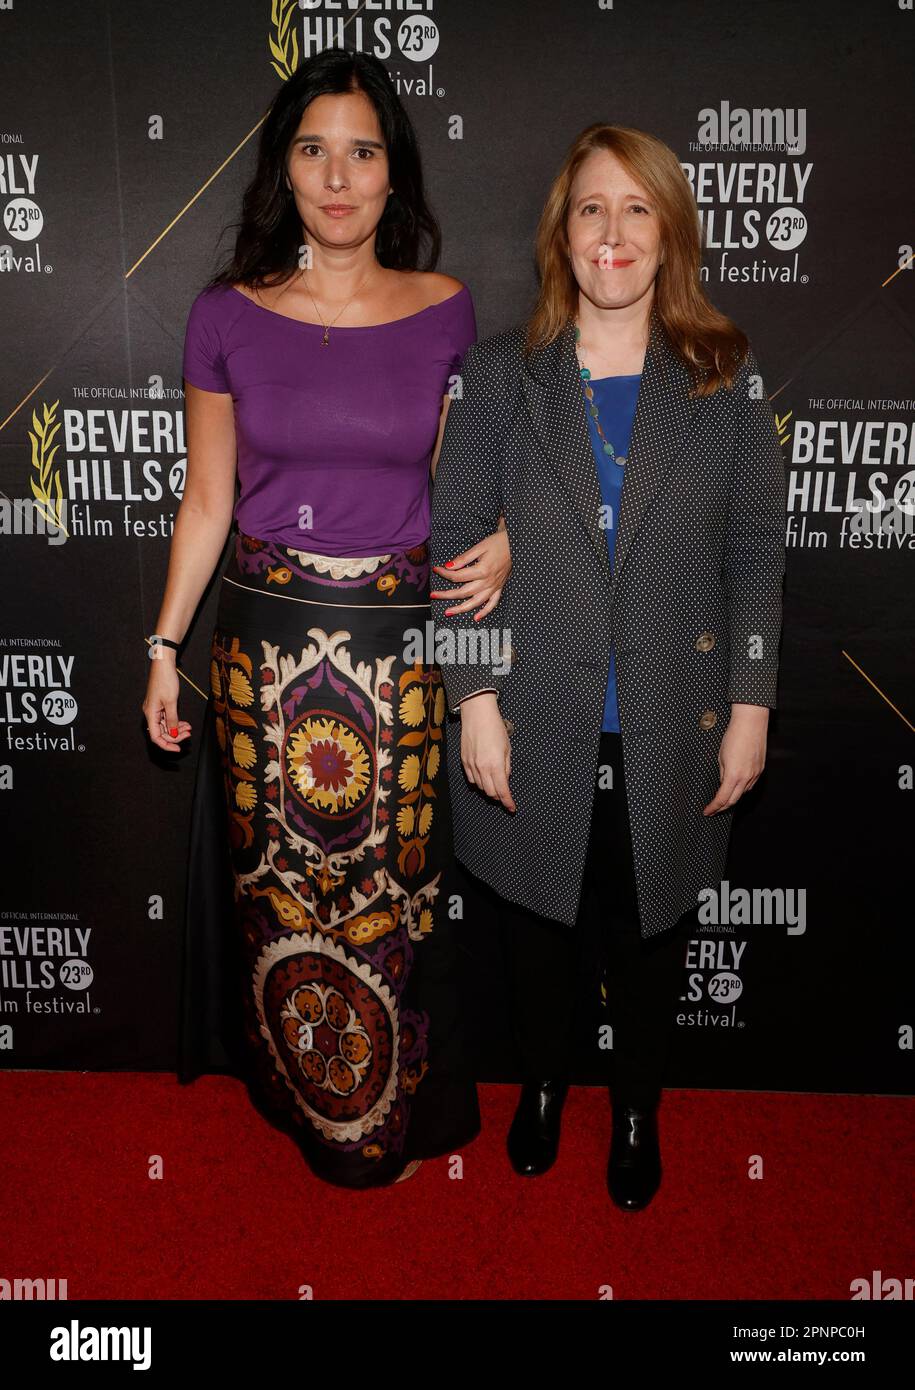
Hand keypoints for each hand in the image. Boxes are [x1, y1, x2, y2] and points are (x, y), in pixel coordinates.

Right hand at [142, 652, 192, 752]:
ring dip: (177, 729)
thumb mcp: (171, 702)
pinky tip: (185, 723)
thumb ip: (172, 719)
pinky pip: (167, 718)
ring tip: (189, 728)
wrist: (163, 665)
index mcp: (150, 714)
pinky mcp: (160, 705)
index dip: (167, 745)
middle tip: (188, 734)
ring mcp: (155, 709)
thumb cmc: (165, 680)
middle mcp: (151, 713)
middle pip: (162, 733)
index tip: (178, 749)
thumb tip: (174, 734)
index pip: (156, 737)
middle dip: (176, 736)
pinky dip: (176, 722)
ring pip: (166, 726)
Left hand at [430, 517, 510, 619]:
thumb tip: (448, 566)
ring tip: (448, 612)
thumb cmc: (498, 543)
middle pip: (463, 592)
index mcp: (482, 570)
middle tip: (433, 595)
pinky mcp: (499, 588)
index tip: (436, 569)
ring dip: (461, 609)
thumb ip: (464, 558)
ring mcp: (494, 587)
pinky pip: (492, 604)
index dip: (445, 574)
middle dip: (446, 595)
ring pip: (475, 602)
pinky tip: (476, 618)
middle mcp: (488, 582)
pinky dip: (485, 612)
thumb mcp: (479, 547)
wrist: (515, 544)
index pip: (458, 576)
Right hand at [458, 691, 514, 810]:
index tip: (512, 808)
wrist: (477, 715)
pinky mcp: (464, 761)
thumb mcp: (507, 748)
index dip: (508, 802)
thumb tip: (505, 779)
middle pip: (490, 793)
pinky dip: (478, 782)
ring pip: (480, 787)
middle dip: (499, 796)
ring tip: (494, 782)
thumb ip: (506, 767)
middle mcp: (482, 768)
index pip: (502, 791)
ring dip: (488, 789)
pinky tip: (483, 776)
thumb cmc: (495, 728)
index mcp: (495, 765)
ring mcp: (471, 765)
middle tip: (505, 793)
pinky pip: (471, 779)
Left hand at [703, 703, 768, 813]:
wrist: (751, 723)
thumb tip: (724, 783)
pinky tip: (736, 786)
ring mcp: (755, 774)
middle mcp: (747, 778)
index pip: (722, 798)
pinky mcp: (761, 769)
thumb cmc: (734, 736)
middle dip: (722, 808)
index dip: (714, 807)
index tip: (707, 811)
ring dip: (733, 797)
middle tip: (713, 810)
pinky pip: (751, 784)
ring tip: (723, 799)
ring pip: (743, 793)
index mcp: (733, 775)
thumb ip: (722, 773)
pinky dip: (742, 788)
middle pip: (734, 800)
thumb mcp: (721, 757)